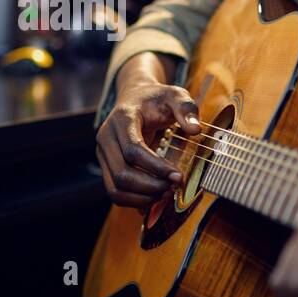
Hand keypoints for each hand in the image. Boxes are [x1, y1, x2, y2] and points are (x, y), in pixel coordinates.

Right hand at [95, 53, 202, 207]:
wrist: (135, 99)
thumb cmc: (157, 99)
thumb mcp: (175, 95)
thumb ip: (186, 108)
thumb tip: (194, 129)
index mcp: (121, 119)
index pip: (133, 149)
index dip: (156, 167)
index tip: (178, 176)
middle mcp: (106, 137)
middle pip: (121, 173)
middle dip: (150, 186)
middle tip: (174, 186)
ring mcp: (103, 154)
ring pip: (115, 188)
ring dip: (142, 198)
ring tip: (165, 193)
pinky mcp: (106, 167)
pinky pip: (115, 193)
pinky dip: (135, 201)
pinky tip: (155, 197)